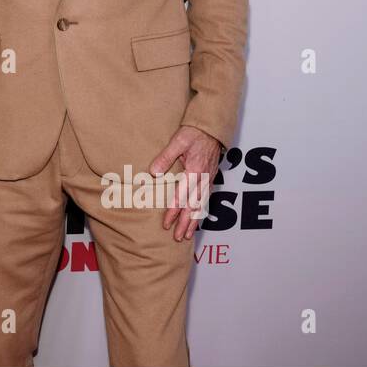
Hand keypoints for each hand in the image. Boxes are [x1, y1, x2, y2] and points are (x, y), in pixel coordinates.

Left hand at [149, 125, 221, 241]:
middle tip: (177, 237)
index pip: (182, 196)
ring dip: (194, 221)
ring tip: (187, 235)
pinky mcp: (211, 179)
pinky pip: (206, 199)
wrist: (211, 129)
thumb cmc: (194, 133)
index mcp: (195, 171)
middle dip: (185, 223)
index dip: (174, 211)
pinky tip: (197, 219)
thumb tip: (154, 173)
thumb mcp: (178, 141)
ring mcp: (209, 180)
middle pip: (193, 206)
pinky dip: (201, 212)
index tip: (166, 223)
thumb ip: (166, 157)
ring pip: (201, 205)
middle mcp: (203, 179)